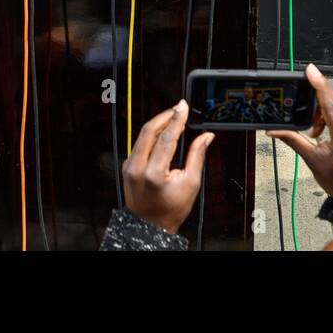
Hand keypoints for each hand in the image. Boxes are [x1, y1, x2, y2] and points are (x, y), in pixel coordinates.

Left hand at [122, 100, 213, 232]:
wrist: (149, 225)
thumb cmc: (171, 209)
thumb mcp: (190, 184)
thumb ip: (197, 156)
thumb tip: (206, 136)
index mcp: (154, 173)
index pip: (166, 138)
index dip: (176, 119)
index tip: (182, 107)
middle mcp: (137, 168)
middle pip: (149, 131)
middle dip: (165, 116)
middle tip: (178, 108)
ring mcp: (129, 166)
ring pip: (142, 135)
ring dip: (157, 123)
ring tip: (173, 117)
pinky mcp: (127, 166)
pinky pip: (139, 143)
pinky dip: (151, 134)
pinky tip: (162, 131)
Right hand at [270, 63, 332, 204]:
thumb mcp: (314, 161)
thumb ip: (294, 141)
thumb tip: (275, 131)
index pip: (330, 103)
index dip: (318, 84)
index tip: (310, 70)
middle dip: (317, 105)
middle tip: (310, 126)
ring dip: (324, 111)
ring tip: (317, 132)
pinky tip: (327, 132)